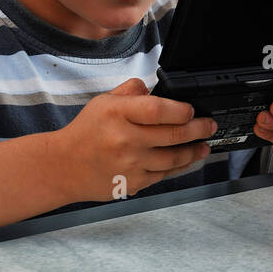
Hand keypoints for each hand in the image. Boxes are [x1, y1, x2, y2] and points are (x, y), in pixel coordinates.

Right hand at [52, 77, 212, 202]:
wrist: (63, 166)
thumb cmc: (86, 132)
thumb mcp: (104, 101)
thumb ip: (132, 90)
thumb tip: (158, 89)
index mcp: (117, 113)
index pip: (159, 109)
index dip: (182, 110)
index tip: (192, 110)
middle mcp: (125, 139)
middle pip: (173, 134)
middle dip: (199, 129)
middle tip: (209, 126)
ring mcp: (130, 163)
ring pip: (173, 158)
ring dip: (194, 151)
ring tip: (204, 144)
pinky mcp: (133, 182)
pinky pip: (164, 174)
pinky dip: (179, 167)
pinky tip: (187, 160)